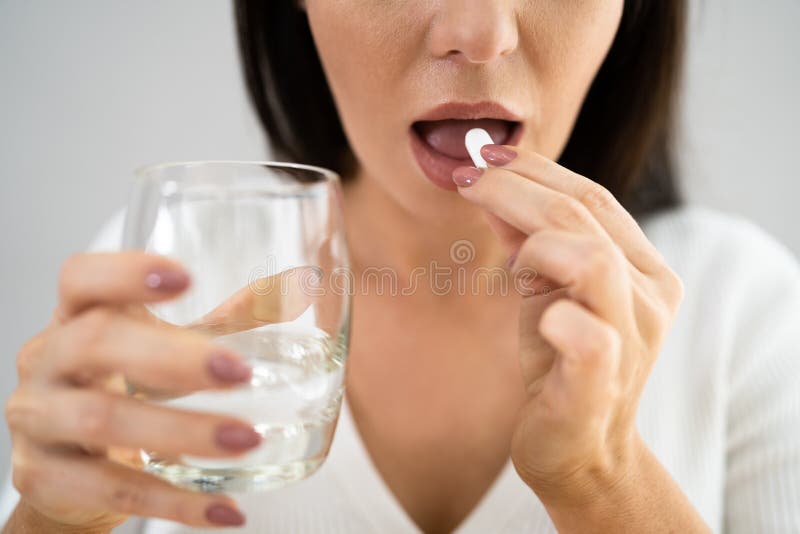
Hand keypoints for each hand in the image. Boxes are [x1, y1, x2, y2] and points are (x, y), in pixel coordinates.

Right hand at [4, 252, 261, 530]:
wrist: (71, 469)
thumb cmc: (124, 387)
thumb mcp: (169, 347)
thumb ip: (231, 319)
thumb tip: (301, 286)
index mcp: (78, 316)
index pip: (82, 278)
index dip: (126, 273)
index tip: (185, 279)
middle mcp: (48, 360)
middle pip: (95, 343)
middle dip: (170, 356)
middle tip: (237, 372)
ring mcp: (40, 419)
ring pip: (101, 419)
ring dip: (181, 431)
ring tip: (246, 440)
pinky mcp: (44, 476)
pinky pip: (110, 489)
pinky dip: (173, 502)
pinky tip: (223, 509)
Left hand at [453, 145, 683, 505]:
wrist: (580, 450)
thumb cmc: (562, 363)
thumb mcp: (544, 289)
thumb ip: (528, 237)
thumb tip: (491, 183)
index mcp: (643, 268)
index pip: (593, 197)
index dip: (537, 169)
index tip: (485, 157)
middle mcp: (648, 297)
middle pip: (583, 216)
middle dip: (516, 188)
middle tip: (466, 179)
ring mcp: (630, 341)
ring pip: (592, 260)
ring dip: (537, 243)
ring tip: (512, 260)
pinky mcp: (601, 385)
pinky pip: (590, 339)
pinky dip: (560, 319)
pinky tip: (541, 319)